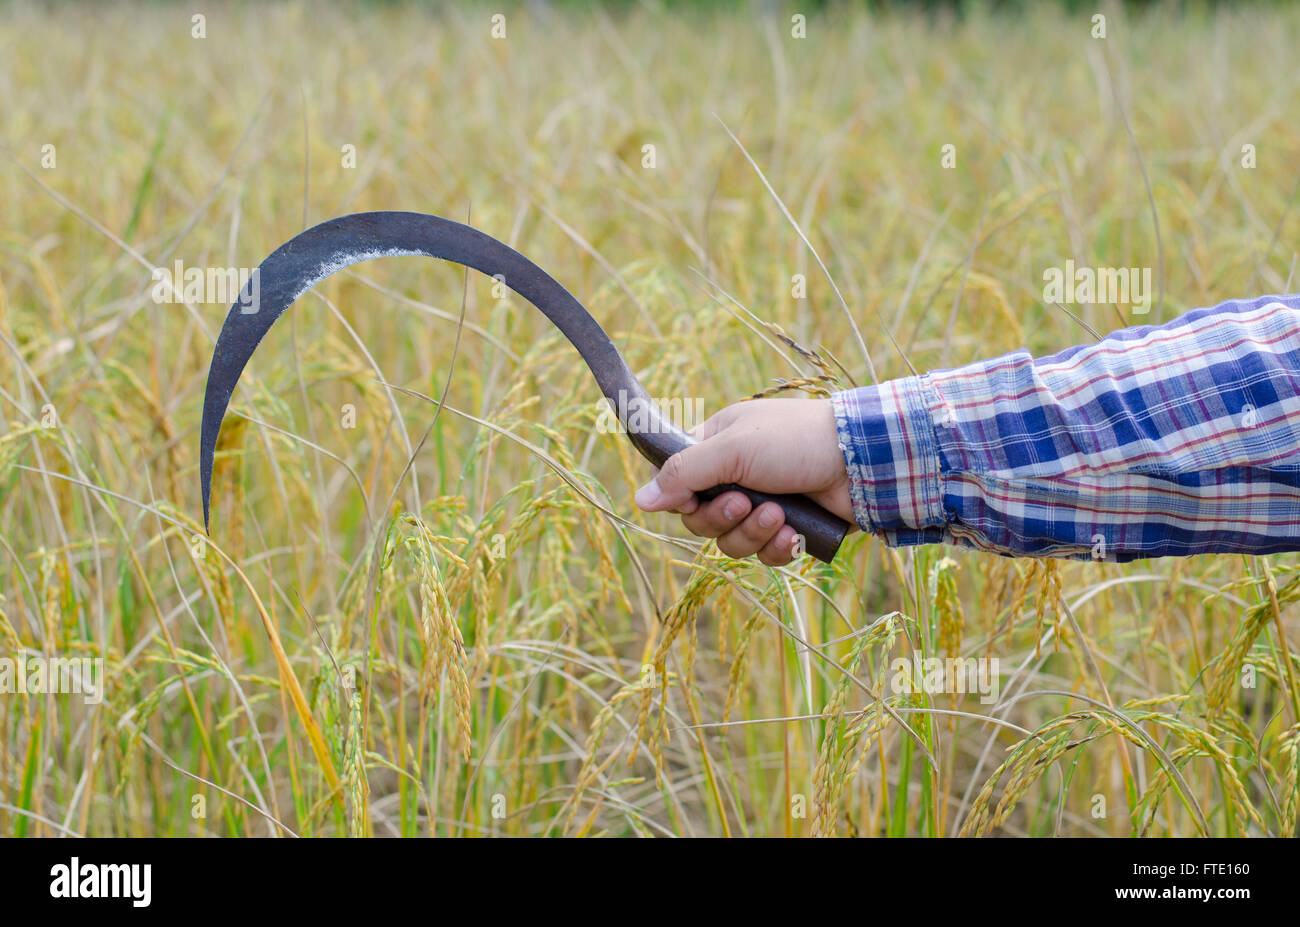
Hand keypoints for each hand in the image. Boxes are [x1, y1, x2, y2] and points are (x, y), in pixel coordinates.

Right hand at [633, 397, 854, 565]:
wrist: (862, 461)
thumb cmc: (795, 441)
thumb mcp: (732, 450)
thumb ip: (683, 474)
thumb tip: (639, 500)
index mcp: (717, 447)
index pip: (677, 483)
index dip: (681, 499)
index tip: (691, 500)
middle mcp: (736, 477)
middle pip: (700, 520)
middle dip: (722, 519)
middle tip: (746, 503)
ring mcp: (764, 505)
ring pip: (732, 542)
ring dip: (753, 534)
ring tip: (779, 516)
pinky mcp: (790, 530)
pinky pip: (765, 555)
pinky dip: (778, 547)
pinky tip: (794, 532)